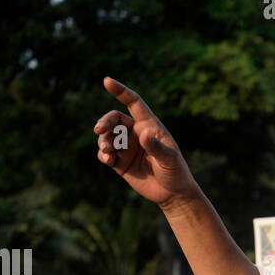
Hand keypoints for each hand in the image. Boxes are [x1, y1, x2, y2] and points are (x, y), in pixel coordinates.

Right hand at [94, 77, 202, 210]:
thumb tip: (143, 134)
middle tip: (99, 130)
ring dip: (103, 140)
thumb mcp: (169, 160)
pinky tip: (108, 160)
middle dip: (104, 122)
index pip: (133, 102)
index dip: (120, 91)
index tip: (107, 81)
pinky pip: (106, 154)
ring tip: (107, 150)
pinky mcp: (120, 163)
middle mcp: (136, 133)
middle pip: (114, 119)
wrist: (173, 194)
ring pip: (107, 137)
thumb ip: (156, 147)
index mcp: (149, 126)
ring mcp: (127, 148)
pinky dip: (103, 155)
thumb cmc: (176, 172)